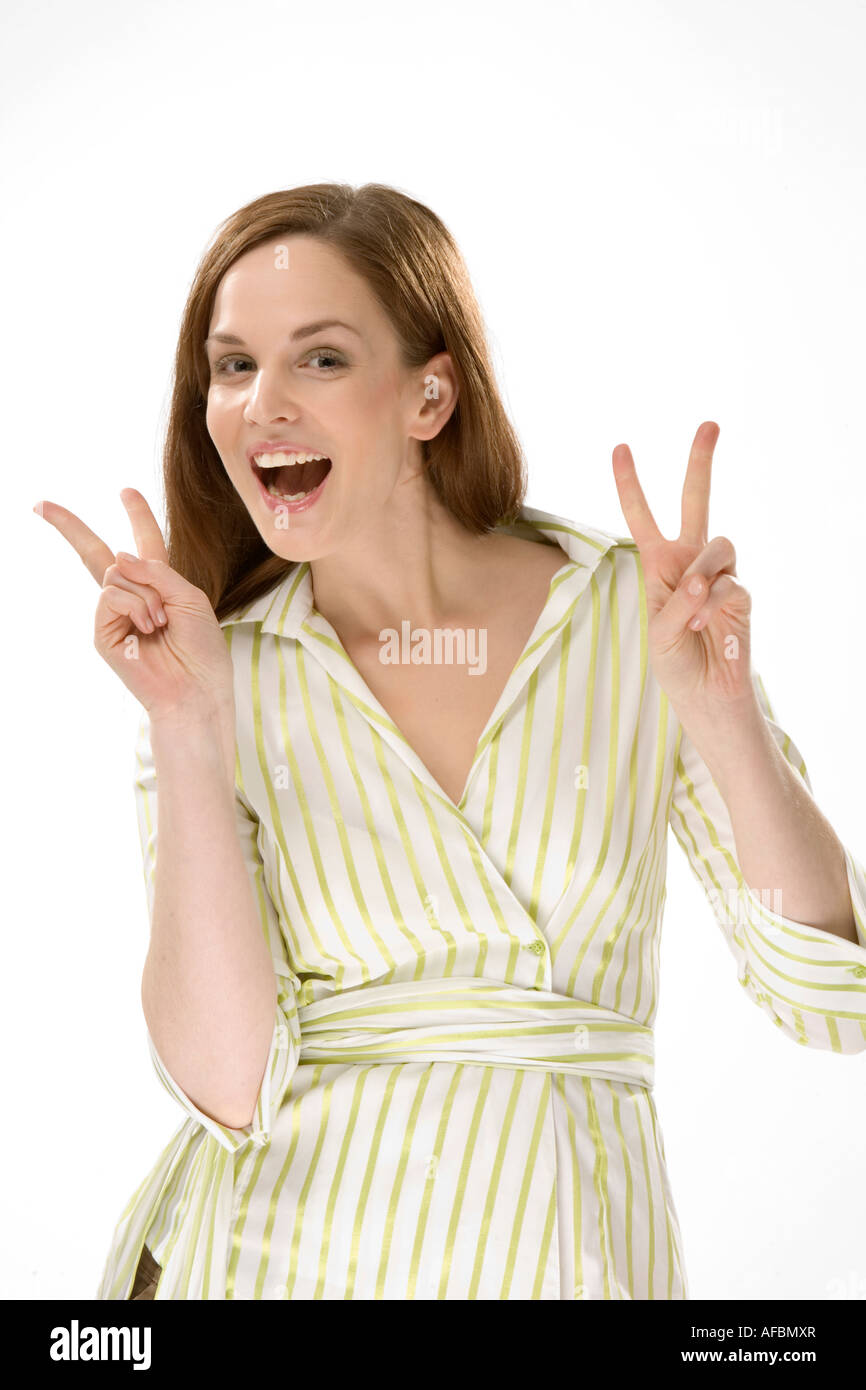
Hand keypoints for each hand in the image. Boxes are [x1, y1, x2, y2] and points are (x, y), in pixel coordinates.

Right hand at [34, 488, 235, 723]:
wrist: (195, 687)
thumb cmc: (201, 648)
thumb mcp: (190, 596)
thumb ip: (157, 570)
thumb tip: (118, 555)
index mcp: (160, 585)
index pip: (145, 544)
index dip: (138, 516)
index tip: (126, 491)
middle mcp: (133, 596)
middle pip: (97, 553)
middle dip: (70, 526)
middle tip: (41, 504)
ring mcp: (114, 614)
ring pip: (115, 572)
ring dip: (146, 594)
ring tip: (161, 622)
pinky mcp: (102, 632)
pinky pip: (110, 595)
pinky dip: (134, 605)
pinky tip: (149, 627)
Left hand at [611, 421, 754, 721]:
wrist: (706, 692)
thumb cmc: (675, 661)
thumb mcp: (658, 634)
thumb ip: (675, 604)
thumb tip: (703, 581)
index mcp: (659, 565)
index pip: (642, 516)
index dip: (630, 484)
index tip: (619, 447)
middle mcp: (690, 561)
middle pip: (697, 501)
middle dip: (700, 462)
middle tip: (709, 423)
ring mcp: (719, 574)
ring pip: (719, 545)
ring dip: (703, 574)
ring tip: (692, 608)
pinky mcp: (741, 594)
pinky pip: (730, 585)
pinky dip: (713, 605)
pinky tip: (704, 627)